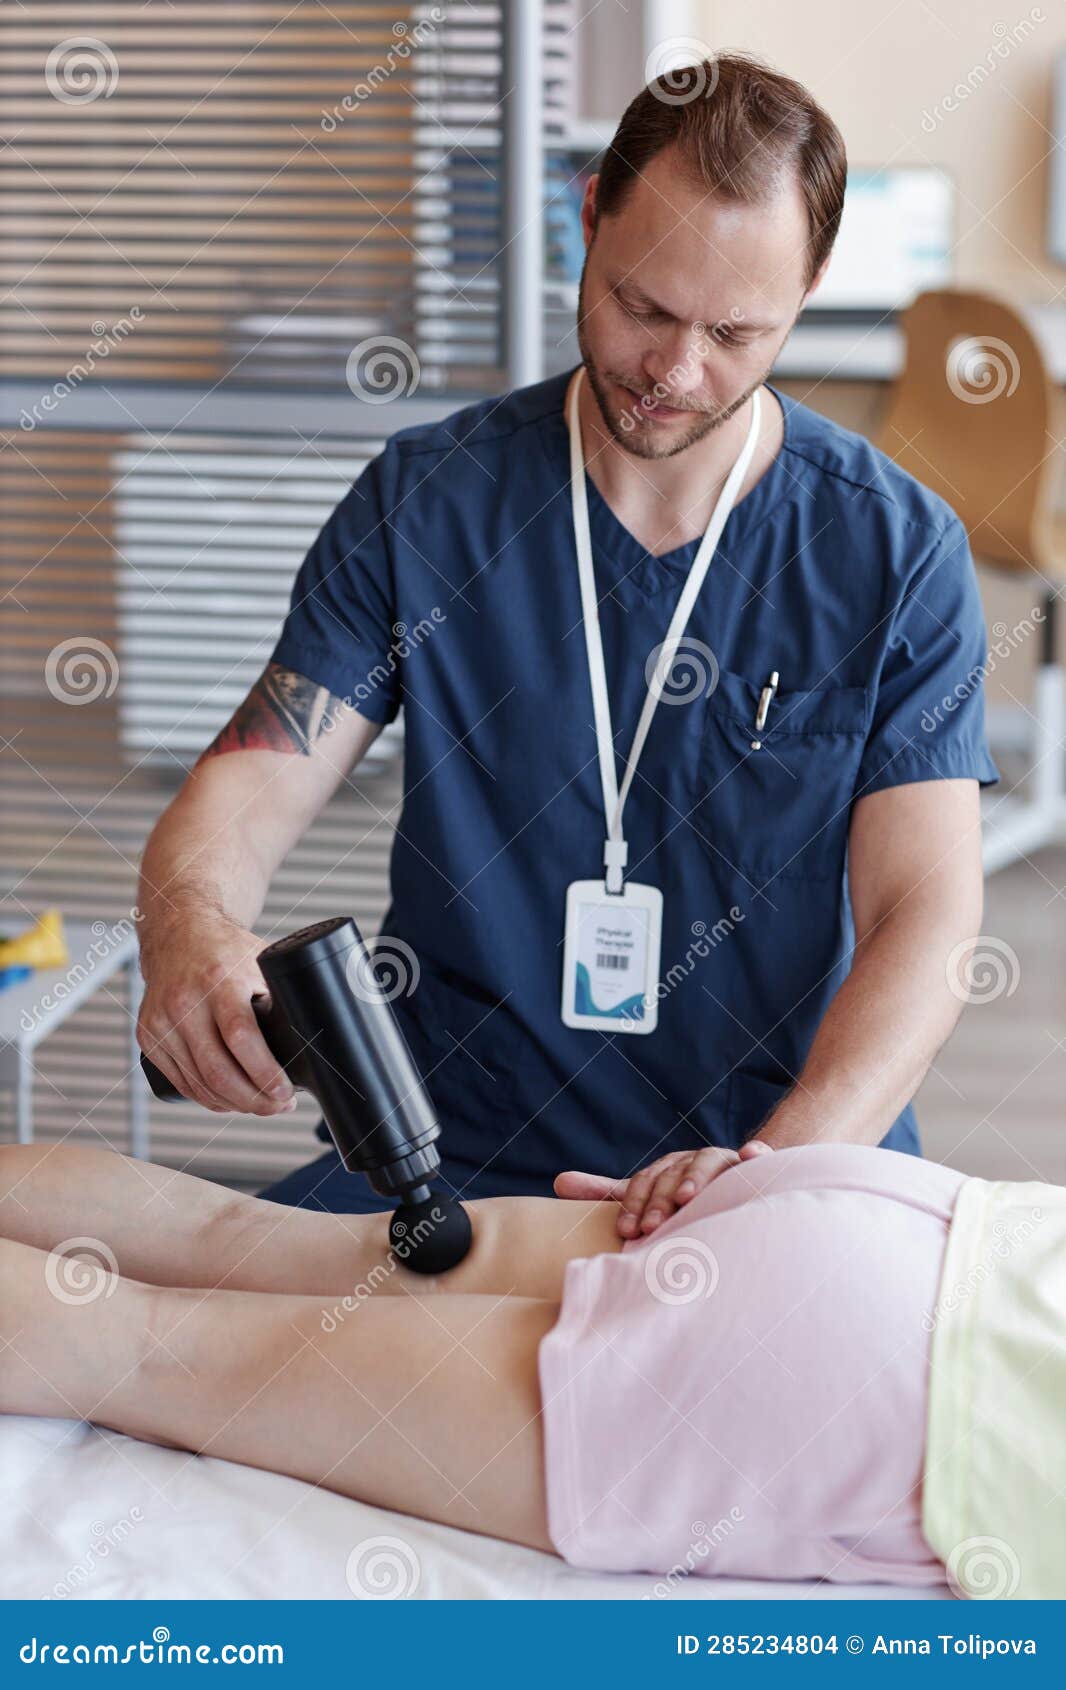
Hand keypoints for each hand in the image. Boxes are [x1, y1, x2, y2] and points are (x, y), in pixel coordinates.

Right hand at [137, 905, 296, 1115]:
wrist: (177, 933)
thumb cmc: (226, 949)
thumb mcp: (259, 961)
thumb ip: (278, 996)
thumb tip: (311, 1038)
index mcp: (219, 980)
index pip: (241, 1037)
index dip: (265, 1073)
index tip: (286, 1092)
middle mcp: (185, 1001)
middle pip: (218, 1071)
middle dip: (254, 1100)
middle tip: (279, 1105)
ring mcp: (161, 1021)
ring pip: (199, 1083)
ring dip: (234, 1104)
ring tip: (262, 1104)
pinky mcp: (148, 1036)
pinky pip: (182, 1081)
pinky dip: (208, 1097)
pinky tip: (230, 1099)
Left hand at [554, 1140, 773, 1238]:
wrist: (735, 1182)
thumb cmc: (683, 1199)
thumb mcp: (646, 1196)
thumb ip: (607, 1193)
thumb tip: (557, 1182)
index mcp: (666, 1169)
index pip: (644, 1184)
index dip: (634, 1205)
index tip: (627, 1231)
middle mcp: (692, 1161)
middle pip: (672, 1176)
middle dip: (660, 1201)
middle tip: (652, 1227)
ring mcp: (724, 1162)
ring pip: (708, 1164)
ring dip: (696, 1178)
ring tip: (687, 1197)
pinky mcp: (755, 1168)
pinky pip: (760, 1158)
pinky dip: (757, 1154)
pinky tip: (752, 1155)